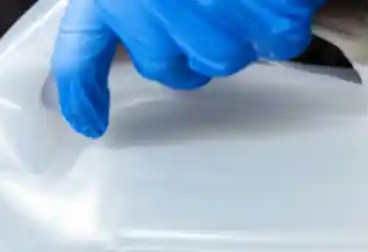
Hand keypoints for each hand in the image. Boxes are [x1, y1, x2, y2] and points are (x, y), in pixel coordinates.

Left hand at [53, 0, 326, 137]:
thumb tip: (148, 34)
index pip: (80, 53)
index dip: (82, 94)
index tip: (91, 123)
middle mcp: (150, 5)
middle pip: (168, 65)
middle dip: (190, 45)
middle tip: (212, 1)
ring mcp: (211, 15)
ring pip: (225, 58)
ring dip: (242, 30)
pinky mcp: (268, 16)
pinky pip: (279, 39)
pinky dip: (287, 17)